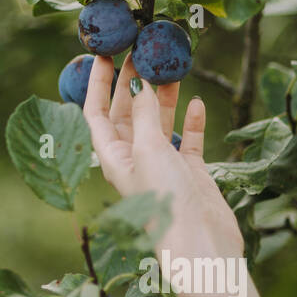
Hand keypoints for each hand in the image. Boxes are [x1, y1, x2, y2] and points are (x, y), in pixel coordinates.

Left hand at [82, 54, 242, 259]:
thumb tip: (136, 83)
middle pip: (127, 114)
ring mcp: (163, 166)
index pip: (95, 113)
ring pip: (159, 123)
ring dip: (163, 97)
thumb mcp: (149, 148)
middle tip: (140, 52)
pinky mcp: (190, 174)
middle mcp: (134, 160)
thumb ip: (144, 114)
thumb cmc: (166, 200)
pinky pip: (188, 140)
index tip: (104, 55)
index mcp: (113, 157)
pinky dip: (191, 122)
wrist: (202, 244)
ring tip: (170, 68)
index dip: (97, 84)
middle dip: (131, 83)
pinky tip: (197, 102)